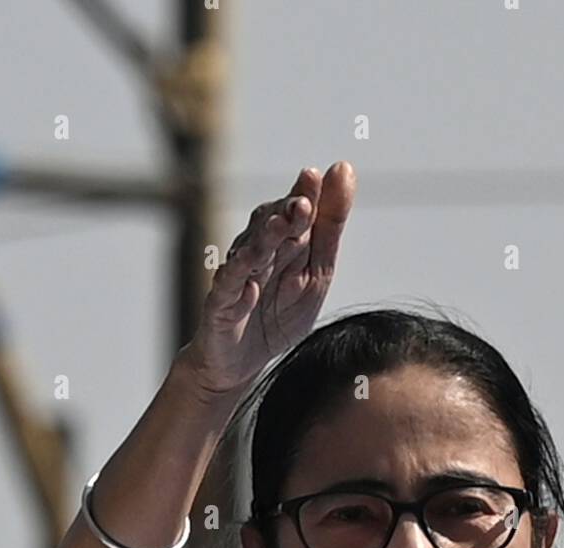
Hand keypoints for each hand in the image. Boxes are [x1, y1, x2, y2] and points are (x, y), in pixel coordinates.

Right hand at [177, 161, 355, 394]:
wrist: (240, 364)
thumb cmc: (278, 315)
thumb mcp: (315, 272)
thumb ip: (329, 227)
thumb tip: (344, 168)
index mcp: (284, 244)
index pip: (295, 213)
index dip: (305, 195)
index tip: (317, 177)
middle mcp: (258, 253)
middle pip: (271, 226)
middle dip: (287, 213)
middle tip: (304, 203)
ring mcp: (237, 277)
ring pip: (250, 250)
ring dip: (265, 237)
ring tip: (281, 224)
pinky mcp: (219, 304)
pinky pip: (227, 286)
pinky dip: (236, 275)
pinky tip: (248, 265)